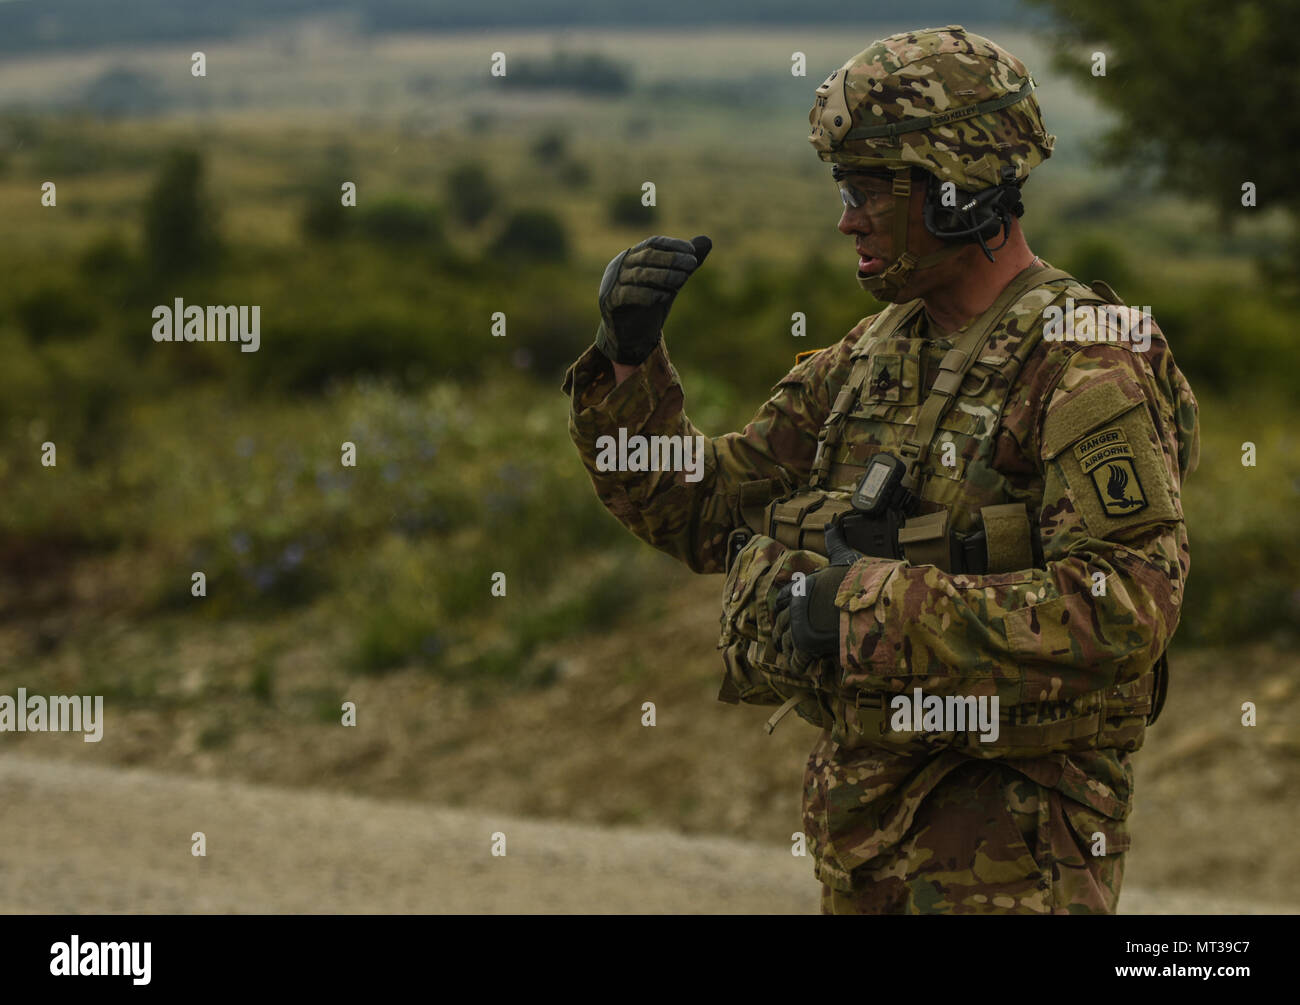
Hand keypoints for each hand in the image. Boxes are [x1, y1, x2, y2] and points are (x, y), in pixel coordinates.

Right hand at [595, 235, 711, 364]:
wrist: (630, 334)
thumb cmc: (650, 303)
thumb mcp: (671, 282)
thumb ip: (685, 263)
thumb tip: (707, 240)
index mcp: (634, 256)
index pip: (653, 243)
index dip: (672, 245)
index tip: (692, 251)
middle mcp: (620, 265)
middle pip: (647, 257)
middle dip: (671, 259)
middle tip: (692, 264)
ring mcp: (612, 283)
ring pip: (639, 275)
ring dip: (663, 276)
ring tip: (683, 280)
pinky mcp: (610, 302)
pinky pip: (628, 295)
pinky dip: (647, 294)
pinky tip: (665, 297)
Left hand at [772, 522, 863, 669]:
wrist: (870, 601)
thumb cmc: (858, 579)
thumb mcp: (844, 556)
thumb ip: (834, 542)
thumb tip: (829, 523)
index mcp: (802, 586)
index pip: (782, 598)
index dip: (782, 606)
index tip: (782, 611)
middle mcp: (795, 605)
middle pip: (779, 622)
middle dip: (780, 630)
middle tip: (781, 638)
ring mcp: (799, 625)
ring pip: (785, 641)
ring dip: (787, 648)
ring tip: (790, 654)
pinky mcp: (807, 644)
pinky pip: (797, 658)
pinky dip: (798, 663)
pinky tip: (801, 666)